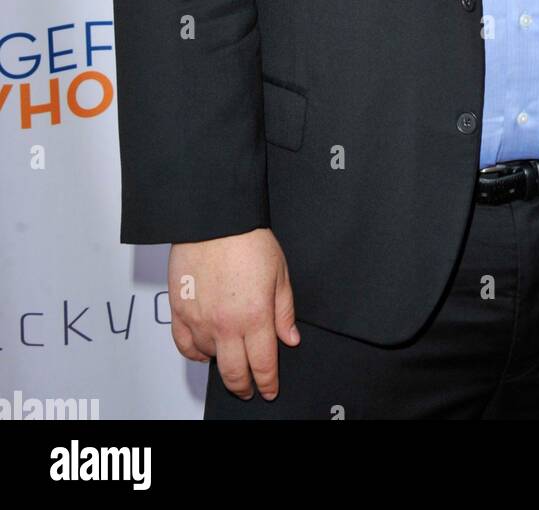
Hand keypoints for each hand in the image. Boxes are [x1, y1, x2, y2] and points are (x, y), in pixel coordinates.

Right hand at [168, 228, 300, 399]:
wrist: (214, 219)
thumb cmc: (248, 239)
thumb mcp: (280, 273)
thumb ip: (284, 311)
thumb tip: (290, 338)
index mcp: (255, 316)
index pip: (263, 365)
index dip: (268, 383)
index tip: (270, 389)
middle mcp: (225, 324)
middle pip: (234, 373)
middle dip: (244, 386)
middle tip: (249, 389)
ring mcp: (199, 320)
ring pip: (209, 359)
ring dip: (221, 362)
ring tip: (230, 357)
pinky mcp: (179, 311)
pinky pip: (184, 345)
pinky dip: (194, 353)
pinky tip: (204, 351)